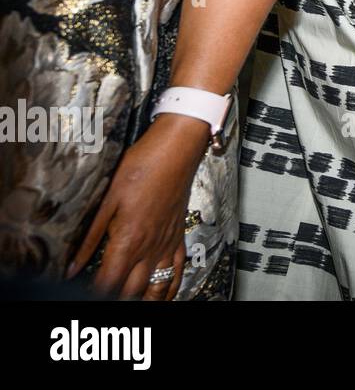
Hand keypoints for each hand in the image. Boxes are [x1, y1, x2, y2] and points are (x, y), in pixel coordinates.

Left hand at [68, 115, 207, 299]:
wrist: (175, 150)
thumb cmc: (143, 166)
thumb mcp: (107, 200)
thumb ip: (89, 238)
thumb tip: (72, 266)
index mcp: (129, 239)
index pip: (109, 281)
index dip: (97, 293)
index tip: (85, 295)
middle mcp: (150, 246)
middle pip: (133, 289)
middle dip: (120, 299)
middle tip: (109, 300)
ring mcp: (167, 242)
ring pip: (159, 285)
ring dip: (147, 300)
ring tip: (137, 306)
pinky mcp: (178, 235)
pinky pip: (178, 269)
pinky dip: (171, 286)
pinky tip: (165, 292)